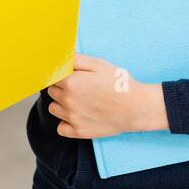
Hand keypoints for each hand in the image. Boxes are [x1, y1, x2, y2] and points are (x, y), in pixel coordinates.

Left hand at [47, 54, 168, 138]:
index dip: (61, 74)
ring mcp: (72, 118)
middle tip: (81, 86)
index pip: (51, 75)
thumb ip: (75, 59)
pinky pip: (60, 128)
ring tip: (81, 101)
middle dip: (62, 87)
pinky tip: (79, 116)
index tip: (70, 75)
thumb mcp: (99, 64)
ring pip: (53, 109)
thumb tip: (57, 57)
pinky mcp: (78, 132)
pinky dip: (66, 123)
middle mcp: (67, 100)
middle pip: (52, 91)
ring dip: (62, 104)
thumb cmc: (119, 83)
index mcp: (71, 81)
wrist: (137, 107)